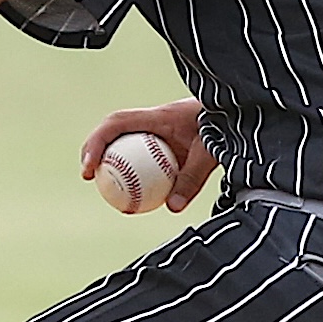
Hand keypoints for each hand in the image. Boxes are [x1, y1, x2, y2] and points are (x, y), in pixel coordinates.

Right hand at [81, 98, 217, 212]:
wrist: (235, 113)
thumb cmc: (223, 128)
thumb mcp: (208, 153)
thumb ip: (192, 178)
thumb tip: (172, 208)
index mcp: (157, 116)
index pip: (116, 123)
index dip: (96, 142)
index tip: (89, 168)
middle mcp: (152, 119)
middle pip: (111, 129)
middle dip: (92, 149)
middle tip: (87, 177)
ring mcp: (156, 127)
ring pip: (122, 140)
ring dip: (108, 158)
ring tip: (103, 187)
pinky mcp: (163, 136)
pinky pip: (139, 151)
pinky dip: (130, 167)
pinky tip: (132, 192)